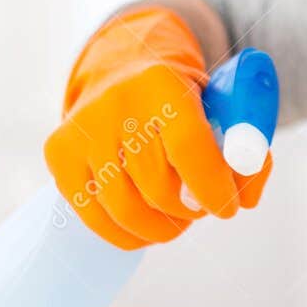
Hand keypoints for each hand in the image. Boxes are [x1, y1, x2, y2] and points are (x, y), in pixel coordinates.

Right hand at [43, 7, 271, 248]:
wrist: (125, 71)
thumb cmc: (184, 100)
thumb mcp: (222, 108)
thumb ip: (247, 151)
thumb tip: (245, 200)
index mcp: (162, 84)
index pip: (189, 146)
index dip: (213, 188)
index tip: (228, 208)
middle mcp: (115, 103)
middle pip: (158, 186)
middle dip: (190, 210)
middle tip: (200, 208)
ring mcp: (82, 129)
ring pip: (125, 209)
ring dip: (161, 228)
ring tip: (178, 220)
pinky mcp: (59, 152)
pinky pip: (94, 216)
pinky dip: (127, 234)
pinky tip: (147, 228)